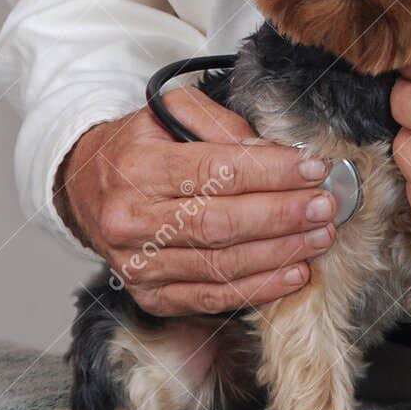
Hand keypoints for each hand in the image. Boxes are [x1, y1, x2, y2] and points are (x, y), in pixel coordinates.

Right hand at [55, 86, 336, 315]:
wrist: (85, 187)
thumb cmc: (138, 145)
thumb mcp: (170, 112)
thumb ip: (222, 125)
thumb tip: (276, 154)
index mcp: (136, 166)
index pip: (213, 172)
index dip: (269, 173)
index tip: (312, 168)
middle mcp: (132, 220)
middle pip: (219, 224)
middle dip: (281, 216)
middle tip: (325, 206)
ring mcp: (139, 265)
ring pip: (220, 265)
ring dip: (279, 254)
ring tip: (320, 237)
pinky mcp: (151, 296)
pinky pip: (211, 297)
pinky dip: (258, 289)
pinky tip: (294, 274)